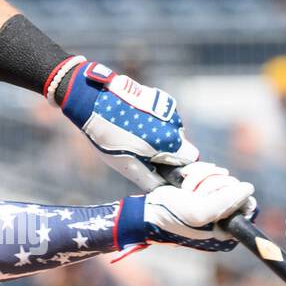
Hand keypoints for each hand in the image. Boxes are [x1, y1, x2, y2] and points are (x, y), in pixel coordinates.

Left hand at [50, 59, 199, 190]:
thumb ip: (149, 180)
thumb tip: (162, 188)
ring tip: (133, 136)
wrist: (94, 101)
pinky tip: (132, 122)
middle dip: (166, 151)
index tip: (163, 167)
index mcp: (171, 141)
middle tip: (143, 154)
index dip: (178, 165)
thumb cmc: (109, 136)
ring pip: (171, 129)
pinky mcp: (158, 97)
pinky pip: (162, 116)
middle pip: (181, 143)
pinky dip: (153, 122)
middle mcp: (175, 123)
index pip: (191, 158)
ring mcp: (167, 107)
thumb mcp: (127, 165)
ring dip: (159, 136)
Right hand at [120, 161, 256, 252]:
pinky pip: (210, 170)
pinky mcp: (202, 187)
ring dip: (201, 178)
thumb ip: (227, 200)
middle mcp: (223, 214)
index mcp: (227, 228)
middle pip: (234, 186)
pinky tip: (184, 179)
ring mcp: (212, 200)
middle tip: (193, 195)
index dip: (230, 194)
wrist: (147, 210)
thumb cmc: (172, 216)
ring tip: (186, 189)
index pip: (247, 203)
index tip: (211, 197)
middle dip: (210, 185)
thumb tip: (248, 187)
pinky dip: (197, 171)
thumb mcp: (201, 212)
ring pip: (222, 175)